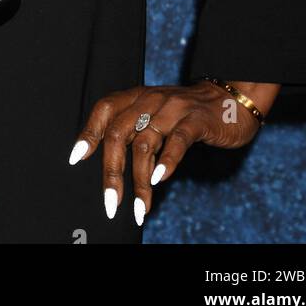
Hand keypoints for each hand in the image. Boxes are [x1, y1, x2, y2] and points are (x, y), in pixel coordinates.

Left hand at [67, 79, 271, 226]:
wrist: (229, 99)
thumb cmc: (186, 114)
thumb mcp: (155, 114)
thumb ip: (134, 131)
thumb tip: (110, 167)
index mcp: (137, 96)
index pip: (104, 109)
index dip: (88, 133)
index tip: (76, 159)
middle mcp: (150, 99)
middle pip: (119, 133)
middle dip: (112, 172)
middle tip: (110, 202)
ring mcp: (173, 108)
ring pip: (145, 144)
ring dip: (140, 180)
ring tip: (140, 208)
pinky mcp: (196, 120)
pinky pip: (177, 141)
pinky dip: (167, 162)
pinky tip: (161, 181)